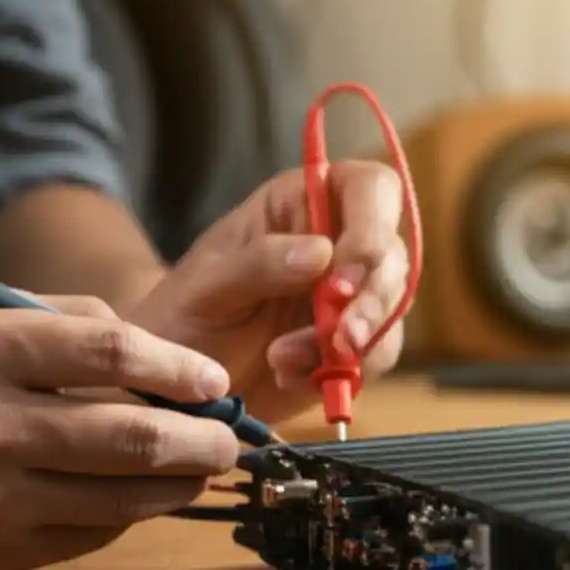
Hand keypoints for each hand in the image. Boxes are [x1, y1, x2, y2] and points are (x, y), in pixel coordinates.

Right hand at [0, 298, 237, 569]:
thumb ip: (50, 320)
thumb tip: (143, 341)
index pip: (106, 352)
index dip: (175, 366)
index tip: (212, 378)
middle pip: (128, 434)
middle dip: (199, 438)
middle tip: (227, 436)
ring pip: (119, 495)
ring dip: (179, 484)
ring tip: (203, 468)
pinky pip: (87, 534)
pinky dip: (128, 515)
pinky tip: (144, 498)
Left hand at [128, 160, 407, 422]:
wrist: (176, 382)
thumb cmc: (183, 315)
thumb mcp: (206, 286)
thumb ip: (258, 264)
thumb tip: (320, 253)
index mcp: (303, 201)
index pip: (369, 187)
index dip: (372, 226)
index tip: (345, 277)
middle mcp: (338, 240)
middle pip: (391, 253)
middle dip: (371, 301)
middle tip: (338, 339)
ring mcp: (351, 294)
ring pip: (392, 307)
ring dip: (354, 342)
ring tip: (285, 362)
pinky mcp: (355, 343)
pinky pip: (376, 355)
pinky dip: (342, 372)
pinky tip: (290, 377)